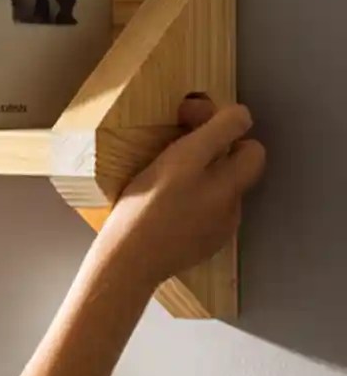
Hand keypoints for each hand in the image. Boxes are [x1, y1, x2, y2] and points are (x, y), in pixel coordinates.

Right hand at [97, 95, 266, 286]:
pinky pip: (210, 213)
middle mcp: (230, 201)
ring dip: (205, 178)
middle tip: (183, 150)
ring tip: (169, 182)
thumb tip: (238, 114)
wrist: (129, 261)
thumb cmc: (142, 208)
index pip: (246, 136)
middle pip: (238, 163)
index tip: (189, 119)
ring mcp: (221, 227)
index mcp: (225, 178)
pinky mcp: (207, 245)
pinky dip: (195, 204)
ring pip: (222, 189)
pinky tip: (169, 209)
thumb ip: (214, 133)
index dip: (221, 120)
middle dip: (218, 150)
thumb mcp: (175, 159)